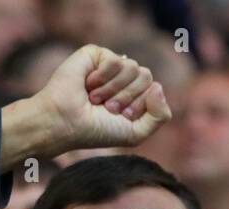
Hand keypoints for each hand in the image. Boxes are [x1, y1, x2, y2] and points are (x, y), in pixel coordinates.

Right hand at [31, 46, 170, 154]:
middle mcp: (125, 78)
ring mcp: (110, 65)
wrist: (67, 123)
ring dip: (114, 90)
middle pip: (146, 76)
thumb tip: (158, 86)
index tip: (120, 117)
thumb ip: (160, 116)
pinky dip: (103, 78)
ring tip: (95, 99)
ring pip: (133, 67)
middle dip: (128, 97)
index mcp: (136, 94)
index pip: (155, 90)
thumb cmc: (98, 130)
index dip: (140, 106)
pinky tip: (88, 84)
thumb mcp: (137, 133)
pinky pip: (116, 60)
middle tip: (108, 108)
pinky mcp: (96, 54)